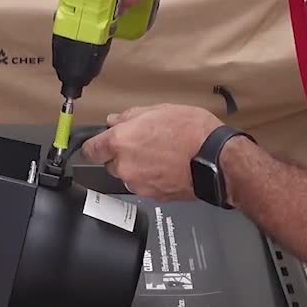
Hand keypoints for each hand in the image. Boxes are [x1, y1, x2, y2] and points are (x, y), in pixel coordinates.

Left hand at [80, 104, 224, 201]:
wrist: (216, 159)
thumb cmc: (192, 132)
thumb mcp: (159, 110)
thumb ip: (130, 117)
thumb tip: (114, 121)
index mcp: (120, 142)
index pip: (90, 150)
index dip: (95, 146)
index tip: (101, 144)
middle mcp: (124, 166)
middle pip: (109, 164)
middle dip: (120, 155)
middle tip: (142, 144)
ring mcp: (137, 184)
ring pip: (127, 176)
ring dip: (136, 168)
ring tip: (160, 155)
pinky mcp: (152, 196)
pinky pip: (143, 186)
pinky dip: (150, 178)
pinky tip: (167, 167)